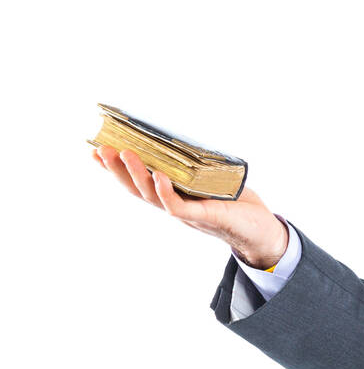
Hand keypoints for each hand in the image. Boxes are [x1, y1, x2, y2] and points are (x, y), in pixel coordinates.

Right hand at [92, 145, 288, 268]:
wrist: (263, 230)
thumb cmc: (238, 203)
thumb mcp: (212, 178)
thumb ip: (195, 164)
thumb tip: (181, 138)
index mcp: (173, 195)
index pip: (138, 182)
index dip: (116, 170)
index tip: (96, 151)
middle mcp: (174, 205)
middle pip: (137, 189)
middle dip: (117, 170)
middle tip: (102, 150)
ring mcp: (187, 213)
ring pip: (152, 196)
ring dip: (137, 175)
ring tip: (126, 154)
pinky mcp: (203, 216)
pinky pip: (177, 206)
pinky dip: (166, 191)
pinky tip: (159, 175)